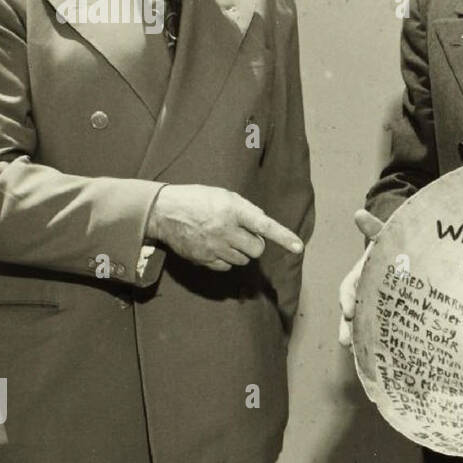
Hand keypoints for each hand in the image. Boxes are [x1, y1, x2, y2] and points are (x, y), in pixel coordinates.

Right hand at [147, 184, 303, 270]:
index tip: (298, 247)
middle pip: (257, 250)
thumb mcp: (224, 195)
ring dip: (241, 252)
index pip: (264, 225)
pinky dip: (226, 260)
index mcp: (233, 209)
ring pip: (243, 260)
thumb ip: (246, 210)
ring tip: (226, 238)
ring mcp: (214, 247)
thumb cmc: (199, 200)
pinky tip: (215, 247)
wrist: (164, 211)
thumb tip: (263, 226)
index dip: (283, 237)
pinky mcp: (204, 259)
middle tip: (243, 234)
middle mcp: (225, 230)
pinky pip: (227, 267)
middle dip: (255, 244)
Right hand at [338, 208, 385, 347]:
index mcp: (359, 275)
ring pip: (360, 322)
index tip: (349, 310)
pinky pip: (377, 328)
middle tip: (345, 341)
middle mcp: (362, 292)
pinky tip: (377, 353)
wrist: (405, 254)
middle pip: (350, 311)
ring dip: (357, 337)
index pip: (348, 289)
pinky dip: (374, 340)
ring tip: (356, 352)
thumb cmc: (393, 246)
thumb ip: (375, 227)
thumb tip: (359, 213)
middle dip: (346, 326)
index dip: (347, 300)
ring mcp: (372, 304)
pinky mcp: (385, 314)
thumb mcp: (386, 235)